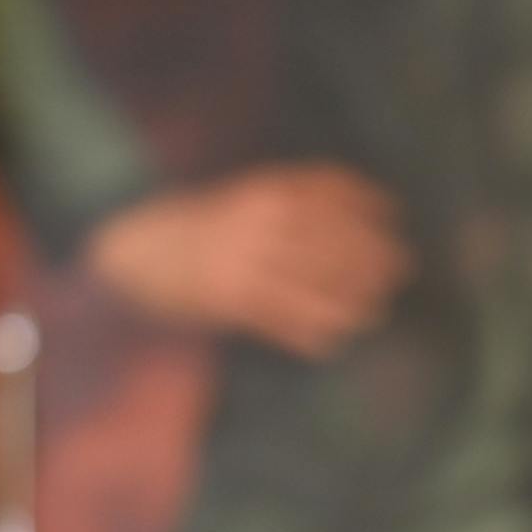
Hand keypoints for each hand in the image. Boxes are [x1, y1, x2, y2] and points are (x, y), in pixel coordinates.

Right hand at [89, 164, 410, 355]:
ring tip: (373, 311)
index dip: (367, 204)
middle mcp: (257, 223)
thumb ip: (290, 197)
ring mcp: (243, 263)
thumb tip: (360, 203)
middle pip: (330, 240)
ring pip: (313, 285)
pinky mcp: (229, 302)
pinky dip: (309, 332)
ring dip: (349, 300)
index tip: (394, 216)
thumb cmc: (194, 224)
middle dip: (371, 256)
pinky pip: (282, 321)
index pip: (328, 192)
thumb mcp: (241, 196)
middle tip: (401, 269)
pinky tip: (330, 340)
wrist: (129, 249)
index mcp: (261, 191)